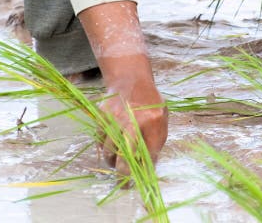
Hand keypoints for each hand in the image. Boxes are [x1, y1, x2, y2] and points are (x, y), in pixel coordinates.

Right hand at [78, 1, 167, 174]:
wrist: (131, 80)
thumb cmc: (149, 103)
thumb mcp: (161, 118)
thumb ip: (156, 141)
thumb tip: (148, 167)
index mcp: (152, 120)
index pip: (148, 153)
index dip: (144, 168)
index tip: (139, 177)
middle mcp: (132, 120)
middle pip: (125, 155)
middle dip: (123, 172)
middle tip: (123, 179)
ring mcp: (114, 118)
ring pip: (109, 149)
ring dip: (112, 159)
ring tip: (116, 160)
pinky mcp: (101, 116)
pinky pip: (100, 139)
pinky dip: (104, 146)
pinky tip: (110, 144)